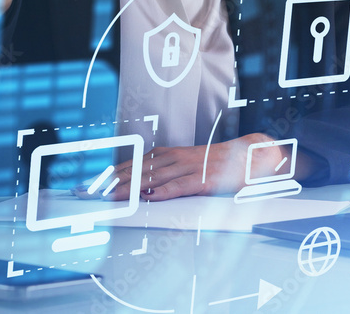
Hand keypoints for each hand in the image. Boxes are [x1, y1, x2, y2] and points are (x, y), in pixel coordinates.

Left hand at [101, 133, 314, 201]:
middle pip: (141, 169)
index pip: (139, 161)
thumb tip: (147, 184)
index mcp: (175, 153)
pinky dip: (164, 191)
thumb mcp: (193, 161)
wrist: (254, 154)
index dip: (117, 171)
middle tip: (95, 192)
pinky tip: (149, 197)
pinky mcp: (205, 180)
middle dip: (117, 181)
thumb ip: (171, 170)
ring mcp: (193, 167)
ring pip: (155, 178)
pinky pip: (181, 186)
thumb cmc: (222, 162)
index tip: (98, 182)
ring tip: (113, 196)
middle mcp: (180, 157)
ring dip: (132, 187)